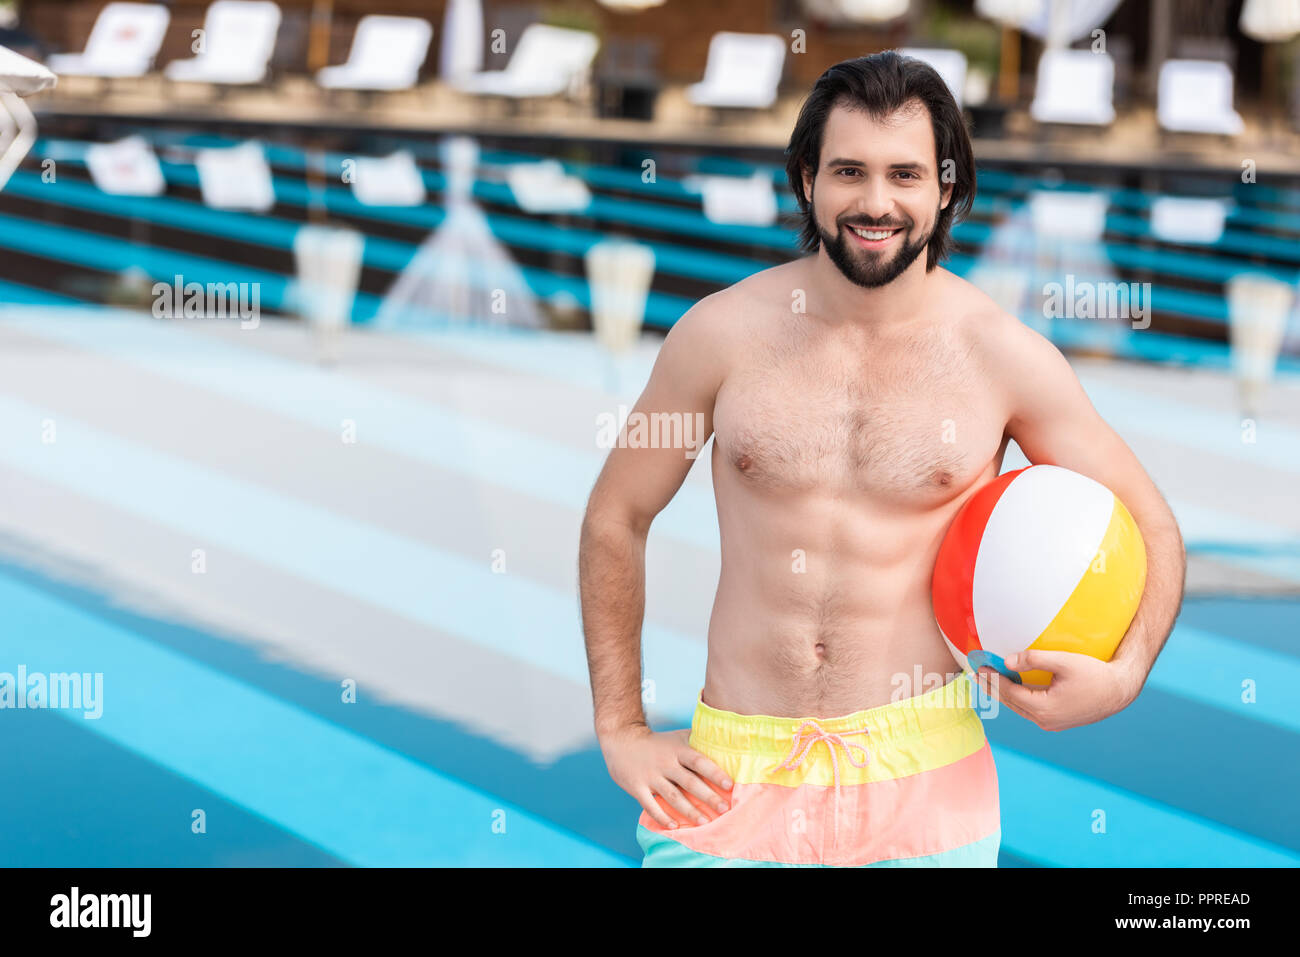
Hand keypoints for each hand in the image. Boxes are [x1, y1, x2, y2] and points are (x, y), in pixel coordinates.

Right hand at [599, 724, 732, 828]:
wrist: (622, 740)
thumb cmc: (656, 742)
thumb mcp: (677, 736)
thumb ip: (698, 740)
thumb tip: (724, 742)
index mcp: (677, 750)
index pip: (699, 761)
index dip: (714, 772)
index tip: (729, 785)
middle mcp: (665, 763)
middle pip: (689, 782)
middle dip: (707, 797)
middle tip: (723, 809)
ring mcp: (650, 776)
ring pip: (672, 797)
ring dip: (689, 811)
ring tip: (704, 822)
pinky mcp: (637, 787)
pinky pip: (650, 805)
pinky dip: (662, 817)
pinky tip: (674, 826)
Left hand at [976, 649, 1138, 731]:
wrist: (1119, 691)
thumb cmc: (1095, 673)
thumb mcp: (1064, 661)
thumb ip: (1033, 659)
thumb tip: (1007, 662)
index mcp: (1044, 708)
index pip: (1010, 693)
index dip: (993, 679)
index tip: (980, 667)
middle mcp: (1045, 720)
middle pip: (1011, 703)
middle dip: (992, 688)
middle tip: (976, 674)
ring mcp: (1051, 723)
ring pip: (1019, 708)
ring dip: (1003, 694)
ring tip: (987, 681)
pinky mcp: (1057, 721)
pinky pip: (1030, 709)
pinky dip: (1017, 698)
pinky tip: (1011, 687)